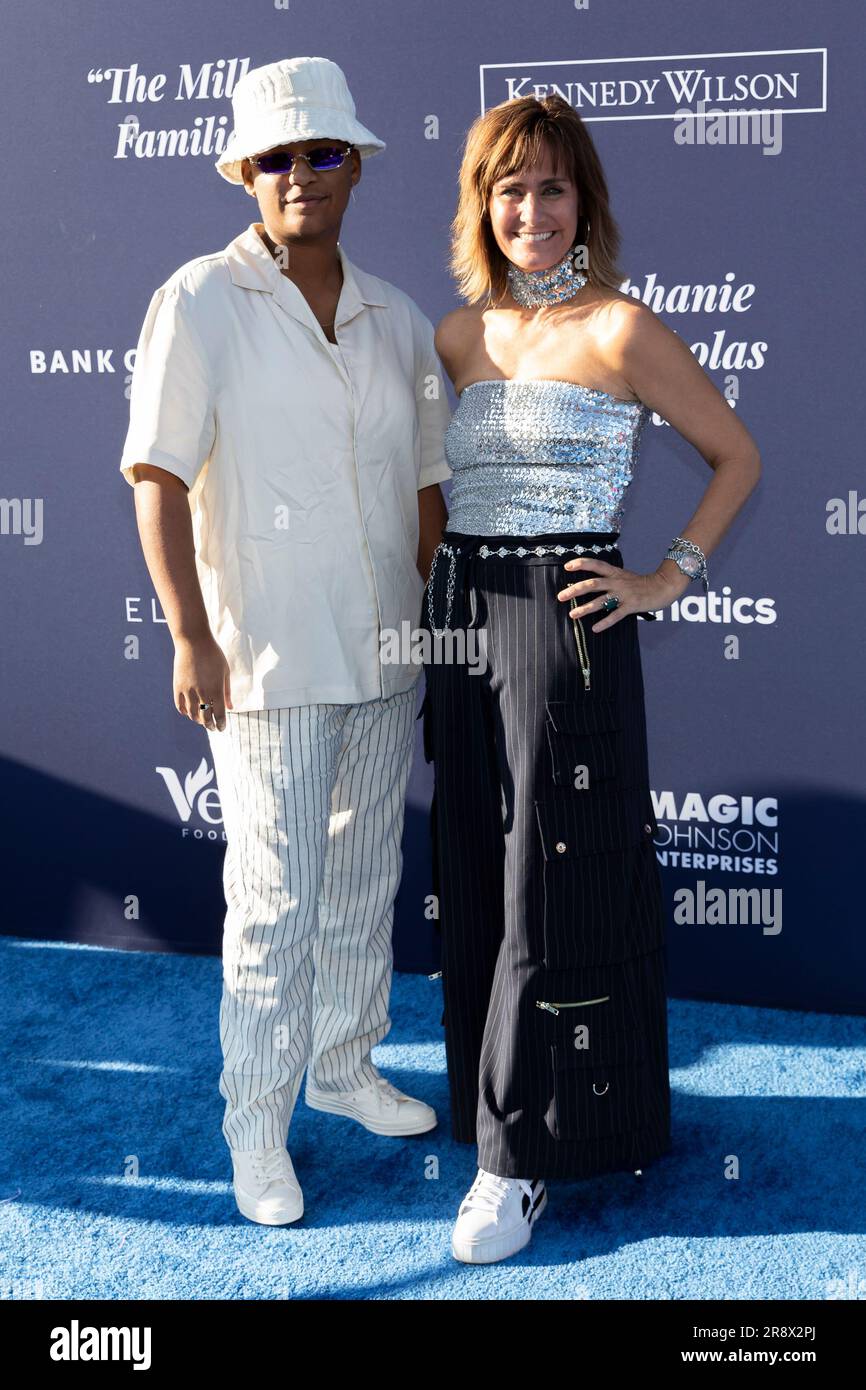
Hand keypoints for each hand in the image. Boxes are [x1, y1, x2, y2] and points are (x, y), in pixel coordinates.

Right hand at [173, 634, 232, 730]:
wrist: (193, 642)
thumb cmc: (213, 655)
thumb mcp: (225, 672)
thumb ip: (227, 692)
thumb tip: (230, 708)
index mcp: (216, 690)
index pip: (219, 715)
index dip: (221, 724)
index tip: (221, 728)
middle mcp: (202, 693)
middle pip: (205, 717)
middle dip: (209, 725)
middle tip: (212, 728)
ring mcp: (188, 690)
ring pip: (192, 714)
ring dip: (197, 720)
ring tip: (201, 720)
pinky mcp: (178, 686)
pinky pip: (179, 705)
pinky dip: (184, 712)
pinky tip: (188, 713)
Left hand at [557, 557, 691, 631]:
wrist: (664, 586)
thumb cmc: (642, 583)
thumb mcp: (625, 576)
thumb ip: (610, 579)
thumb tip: (591, 585)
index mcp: (615, 573)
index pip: (596, 564)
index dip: (581, 564)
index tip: (567, 566)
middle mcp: (618, 582)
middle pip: (593, 584)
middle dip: (575, 590)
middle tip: (561, 596)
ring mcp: (624, 594)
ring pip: (601, 601)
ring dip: (585, 608)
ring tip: (572, 615)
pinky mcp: (632, 606)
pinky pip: (616, 615)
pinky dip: (605, 622)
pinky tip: (595, 629)